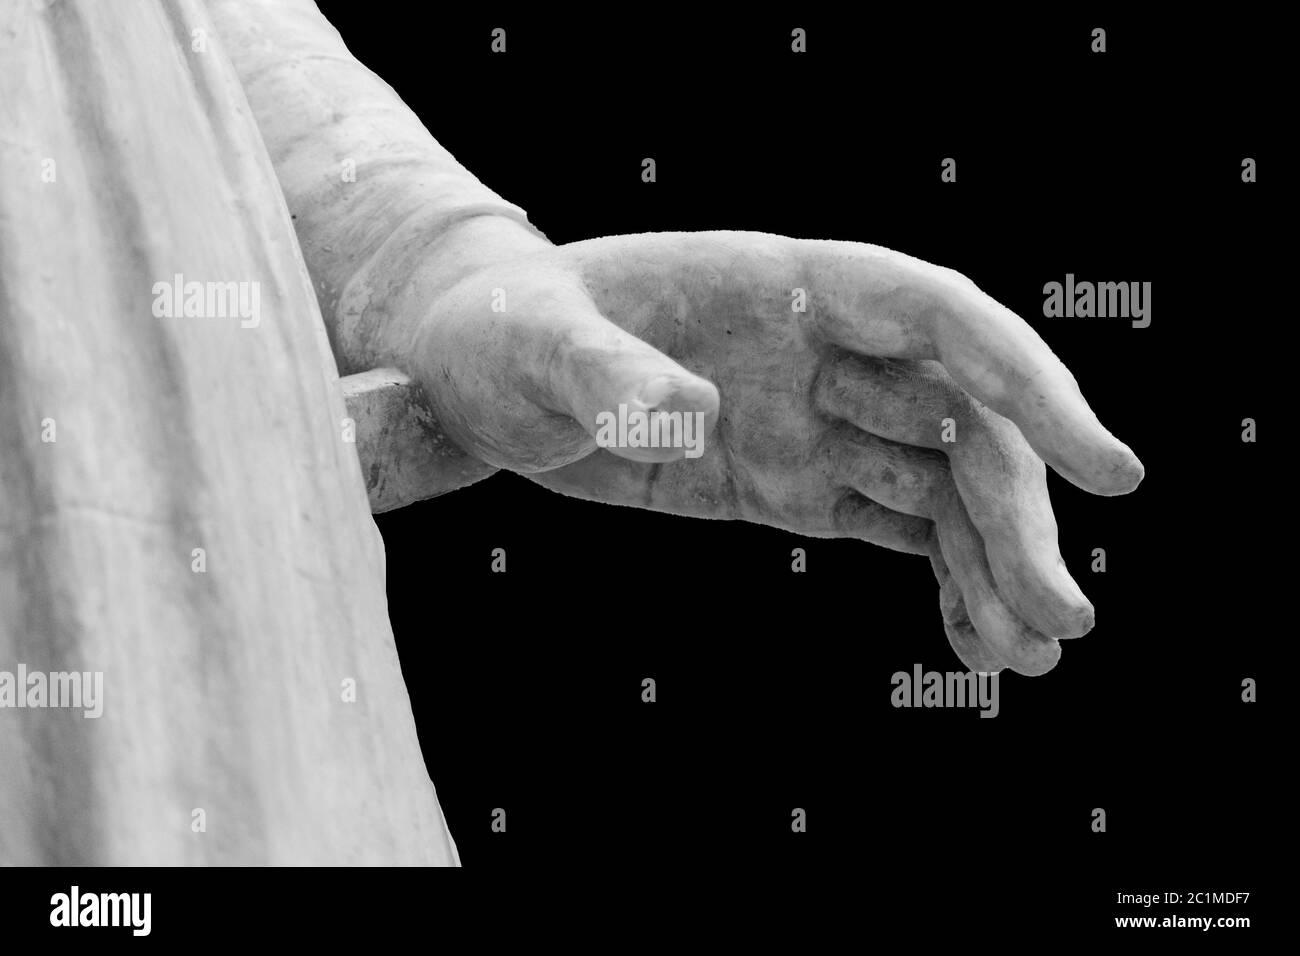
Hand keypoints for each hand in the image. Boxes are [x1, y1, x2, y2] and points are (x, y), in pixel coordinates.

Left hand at [406, 229, 1142, 674]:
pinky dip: (939, 581)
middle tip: (1063, 622)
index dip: (1029, 386)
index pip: (941, 320)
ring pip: (939, 491)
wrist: (484, 372)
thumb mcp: (536, 343)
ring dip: (993, 567)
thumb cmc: (505, 326)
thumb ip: (606, 375)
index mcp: (792, 286)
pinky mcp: (792, 482)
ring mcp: (815, 421)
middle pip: (960, 428)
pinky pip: (891, 529)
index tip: (1098, 467)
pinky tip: (970, 643)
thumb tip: (686, 417)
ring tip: (1031, 657)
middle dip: (1019, 520)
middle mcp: (827, 353)